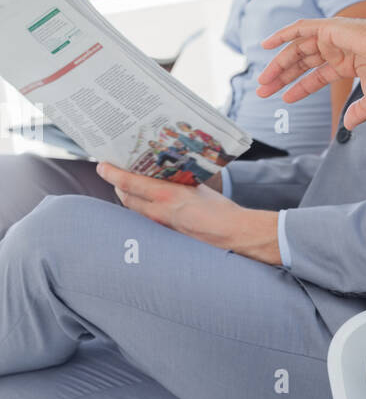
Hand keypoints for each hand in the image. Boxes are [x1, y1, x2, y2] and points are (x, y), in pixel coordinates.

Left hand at [95, 163, 280, 264]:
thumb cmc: (219, 209)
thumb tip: (170, 169)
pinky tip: (150, 200)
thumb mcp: (197, 186)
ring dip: (129, 196)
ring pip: (134, 208)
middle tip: (115, 171)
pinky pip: (147, 216)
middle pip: (126, 197)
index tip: (102, 165)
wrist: (231, 233)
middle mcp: (158, 211)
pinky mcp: (167, 232)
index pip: (128, 182)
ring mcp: (161, 224)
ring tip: (129, 183)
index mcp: (165, 195)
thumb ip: (180, 179)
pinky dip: (143, 206)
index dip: (112, 173)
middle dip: (117, 184)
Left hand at [258, 14, 365, 127]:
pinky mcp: (331, 27)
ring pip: (298, 49)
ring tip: (262, 80)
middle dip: (282, 76)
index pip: (317, 75)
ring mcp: (335, 36)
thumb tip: (348, 125)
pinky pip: (301, 28)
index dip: (300, 87)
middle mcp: (340, 48)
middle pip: (303, 62)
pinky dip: (283, 33)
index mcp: (349, 62)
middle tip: (263, 90)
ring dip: (278, 63)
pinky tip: (266, 44)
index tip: (284, 98)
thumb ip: (359, 112)